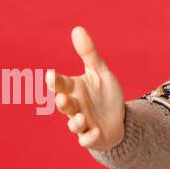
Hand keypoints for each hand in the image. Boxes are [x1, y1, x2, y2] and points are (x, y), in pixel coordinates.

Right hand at [46, 26, 125, 150]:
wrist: (118, 119)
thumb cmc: (104, 94)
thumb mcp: (100, 72)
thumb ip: (89, 53)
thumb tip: (77, 28)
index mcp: (74, 89)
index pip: (60, 84)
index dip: (55, 80)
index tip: (51, 75)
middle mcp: (75, 106)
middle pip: (64, 105)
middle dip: (63, 103)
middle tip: (63, 98)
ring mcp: (82, 123)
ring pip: (73, 124)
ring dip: (75, 122)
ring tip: (82, 118)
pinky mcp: (92, 137)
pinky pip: (87, 140)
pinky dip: (89, 137)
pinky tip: (95, 131)